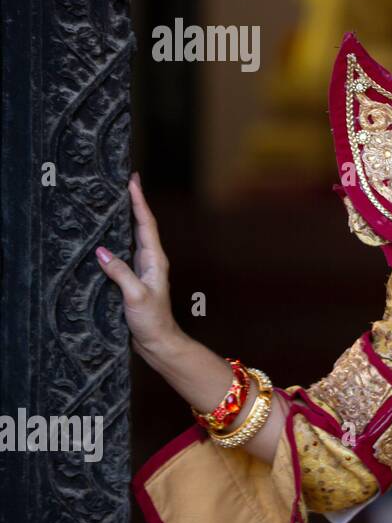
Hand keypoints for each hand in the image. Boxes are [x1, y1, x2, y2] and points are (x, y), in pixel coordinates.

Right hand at [96, 172, 182, 356]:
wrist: (158, 341)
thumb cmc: (152, 321)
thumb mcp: (135, 296)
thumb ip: (120, 273)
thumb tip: (101, 250)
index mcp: (155, 260)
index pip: (146, 224)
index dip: (139, 202)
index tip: (133, 181)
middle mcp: (151, 260)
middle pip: (141, 225)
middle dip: (134, 203)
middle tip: (125, 181)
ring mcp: (143, 268)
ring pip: (133, 237)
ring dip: (126, 218)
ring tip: (116, 200)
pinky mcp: (134, 278)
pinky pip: (124, 251)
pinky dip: (117, 238)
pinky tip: (108, 234)